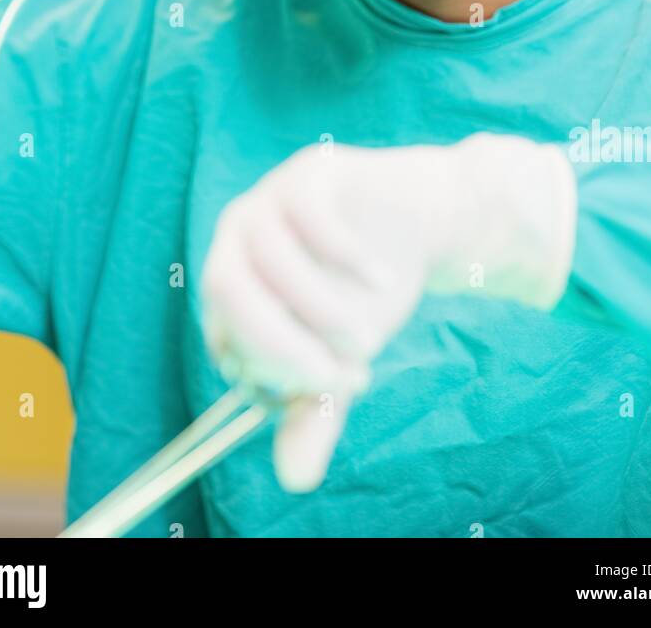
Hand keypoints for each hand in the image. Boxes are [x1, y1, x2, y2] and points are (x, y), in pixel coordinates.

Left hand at [202, 134, 574, 491]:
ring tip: (369, 336)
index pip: (225, 333)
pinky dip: (346, 259)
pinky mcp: (311, 170)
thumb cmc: (367, 289)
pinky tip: (382, 282)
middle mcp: (238, 233)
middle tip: (347, 374)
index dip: (275, 372)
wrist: (425, 222)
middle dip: (285, 344)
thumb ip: (317, 405)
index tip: (332, 390)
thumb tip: (294, 479)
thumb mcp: (342, 353)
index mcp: (232, 278)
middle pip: (227, 288)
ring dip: (323, 310)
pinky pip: (310, 216)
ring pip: (272, 258)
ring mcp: (271, 195)